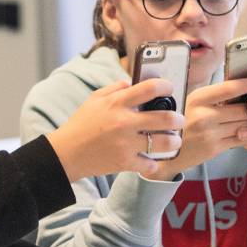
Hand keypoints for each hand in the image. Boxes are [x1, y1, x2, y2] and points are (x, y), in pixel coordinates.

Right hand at [47, 78, 183, 181]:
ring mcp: (125, 144)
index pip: (149, 88)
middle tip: (179, 119)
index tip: (169, 88)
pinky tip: (152, 158)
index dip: (165, 86)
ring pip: (162, 142)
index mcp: (117, 103)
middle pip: (164, 118)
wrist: (67, 153)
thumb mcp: (94, 99)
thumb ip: (115, 88)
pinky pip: (149, 164)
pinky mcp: (124, 162)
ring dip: (173, 141)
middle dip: (177, 118)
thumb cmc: (81, 124)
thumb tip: (132, 82)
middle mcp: (124, 122)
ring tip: (174, 140)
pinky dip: (153, 162)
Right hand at [141, 73, 246, 180]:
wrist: (165, 152)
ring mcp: (209, 133)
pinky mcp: (214, 148)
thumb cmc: (182, 121)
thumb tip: (241, 84)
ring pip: (245, 124)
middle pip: (242, 108)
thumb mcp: (192, 103)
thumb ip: (214, 96)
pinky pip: (240, 139)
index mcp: (198, 98)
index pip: (229, 88)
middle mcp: (203, 115)